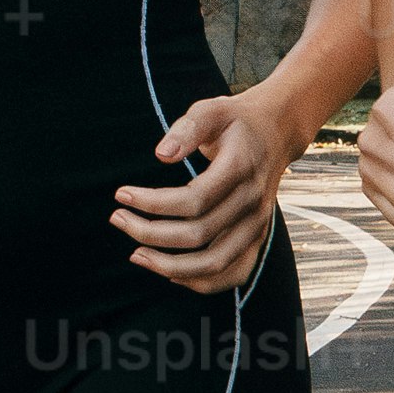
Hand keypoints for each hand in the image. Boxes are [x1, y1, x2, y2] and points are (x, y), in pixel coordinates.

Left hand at [115, 98, 287, 293]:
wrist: (275, 133)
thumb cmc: (235, 122)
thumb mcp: (212, 110)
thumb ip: (187, 129)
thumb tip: (161, 155)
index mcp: (241, 169)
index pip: (194, 200)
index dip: (153, 203)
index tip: (121, 195)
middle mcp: (253, 203)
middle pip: (198, 234)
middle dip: (151, 233)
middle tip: (118, 219)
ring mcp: (258, 225)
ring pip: (215, 263)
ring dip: (170, 266)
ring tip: (135, 255)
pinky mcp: (257, 239)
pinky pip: (233, 275)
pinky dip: (201, 282)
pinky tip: (169, 272)